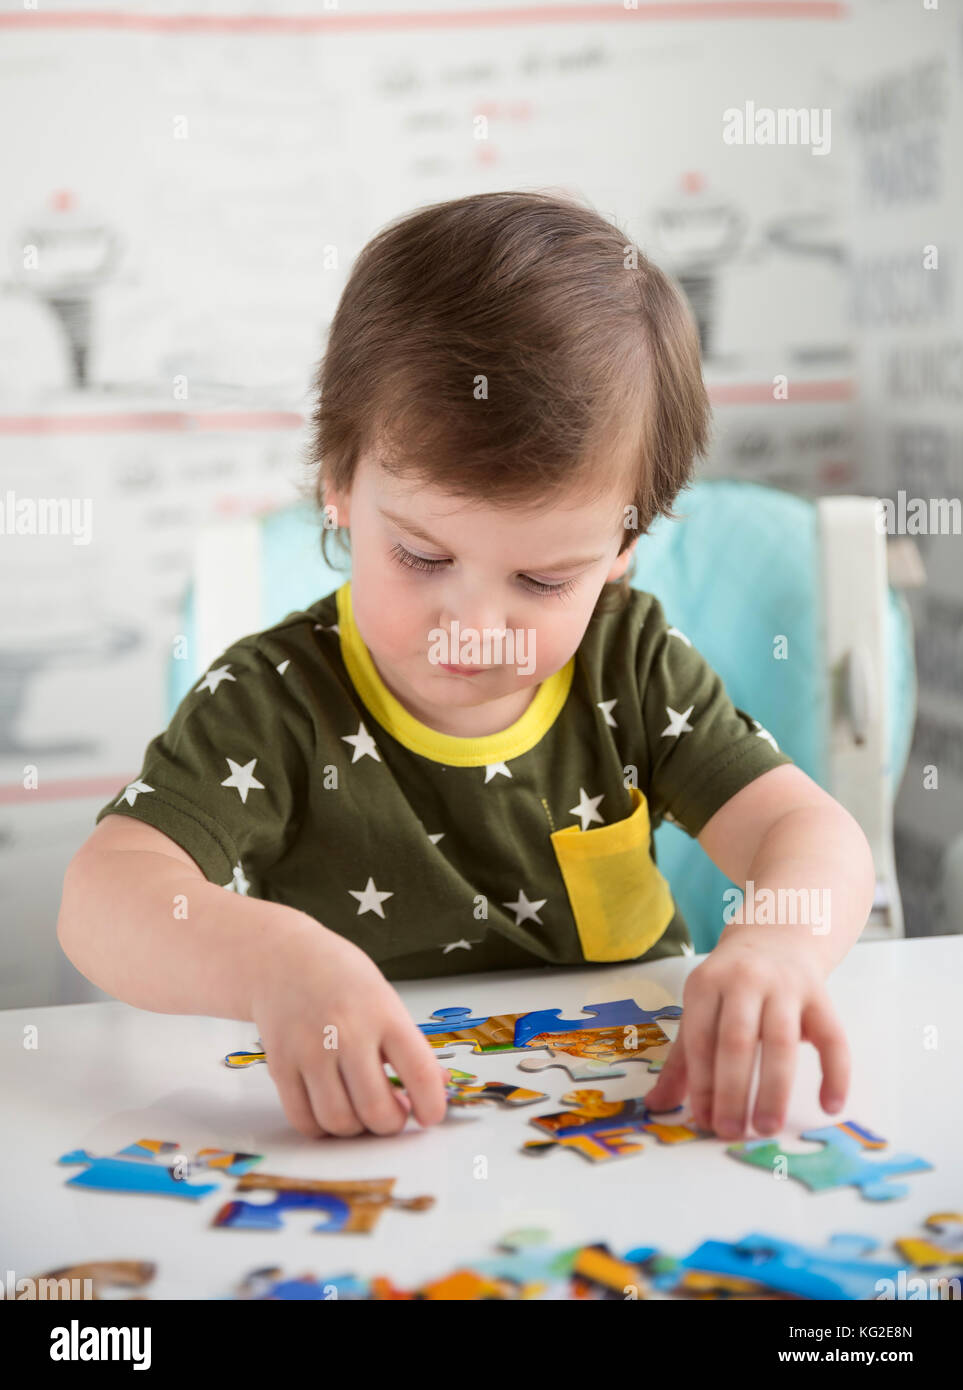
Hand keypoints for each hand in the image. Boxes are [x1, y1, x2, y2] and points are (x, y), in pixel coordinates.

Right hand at [249, 916, 448, 1138]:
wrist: (283, 958)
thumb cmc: (341, 977)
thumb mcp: (386, 999)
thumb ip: (409, 1045)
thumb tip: (438, 1086)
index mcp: (383, 1013)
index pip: (419, 1072)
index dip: (431, 1106)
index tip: (431, 1116)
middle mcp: (347, 1032)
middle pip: (375, 1109)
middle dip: (391, 1125)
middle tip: (395, 1115)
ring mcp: (309, 1050)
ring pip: (338, 1121)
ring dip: (357, 1130)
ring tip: (362, 1112)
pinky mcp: (280, 1065)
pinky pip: (303, 1118)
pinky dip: (322, 1128)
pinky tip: (332, 1111)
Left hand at [643, 927, 849, 1138]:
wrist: (776, 934)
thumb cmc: (731, 985)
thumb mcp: (700, 1009)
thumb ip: (683, 1059)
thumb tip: (656, 1106)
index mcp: (706, 984)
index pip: (701, 1039)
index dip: (702, 1083)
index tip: (704, 1121)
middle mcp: (745, 980)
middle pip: (737, 1040)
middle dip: (732, 1091)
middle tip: (731, 1132)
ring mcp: (785, 986)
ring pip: (781, 1042)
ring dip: (774, 1090)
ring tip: (767, 1128)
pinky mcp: (820, 996)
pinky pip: (833, 1039)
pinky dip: (835, 1074)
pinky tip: (829, 1107)